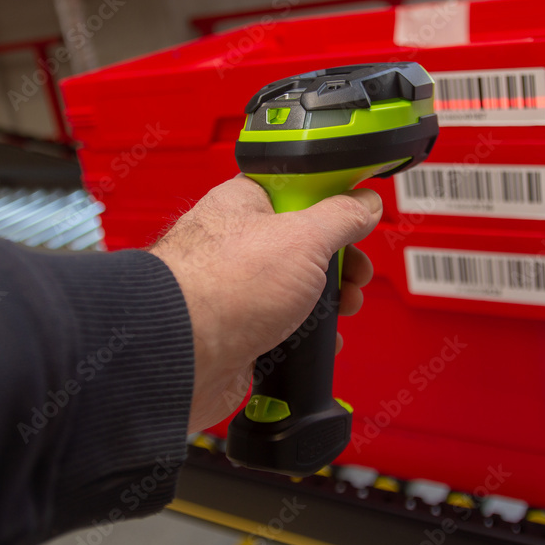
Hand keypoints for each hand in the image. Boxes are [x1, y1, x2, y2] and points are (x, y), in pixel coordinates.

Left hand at [149, 176, 381, 432]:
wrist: (180, 357)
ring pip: (297, 291)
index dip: (331, 199)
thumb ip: (340, 217)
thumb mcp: (303, 238)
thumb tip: (363, 204)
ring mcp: (238, 294)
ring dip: (328, 302)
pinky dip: (308, 338)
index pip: (296, 187)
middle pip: (304, 245)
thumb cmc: (220, 288)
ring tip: (343, 308)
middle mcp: (239, 247)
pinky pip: (285, 330)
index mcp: (245, 205)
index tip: (358, 210)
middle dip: (339, 261)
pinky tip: (320, 341)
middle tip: (354, 272)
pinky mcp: (241, 334)